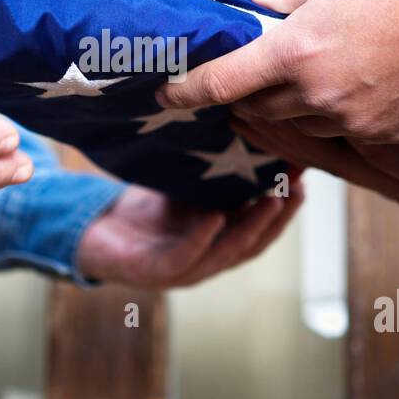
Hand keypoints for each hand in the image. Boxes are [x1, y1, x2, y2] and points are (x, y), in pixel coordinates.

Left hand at [76, 175, 304, 287]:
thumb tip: (244, 126)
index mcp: (219, 239)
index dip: (286, 204)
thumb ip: (213, 171)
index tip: (305, 174)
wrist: (94, 231)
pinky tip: (215, 218)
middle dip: (280, 216)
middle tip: (301, 188)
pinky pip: (184, 258)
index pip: (261, 224)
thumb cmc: (145, 210)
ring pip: (228, 253)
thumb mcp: (185, 187)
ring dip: (253, 228)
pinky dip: (201, 239)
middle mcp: (208, 258)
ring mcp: (185, 269)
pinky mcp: (155, 272)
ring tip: (273, 201)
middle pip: (254, 241)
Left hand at [158, 0, 398, 143]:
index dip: (187, 90)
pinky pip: (341, 134)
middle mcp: (316, 94)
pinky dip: (331, 116)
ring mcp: (351, 120)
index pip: (222, 82)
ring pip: (296, 126)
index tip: (167, 93)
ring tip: (298, 81)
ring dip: (286, 107)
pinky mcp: (383, 135)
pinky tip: (347, 90)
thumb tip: (257, 7)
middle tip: (239, 79)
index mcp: (296, 50)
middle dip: (241, 96)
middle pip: (255, 110)